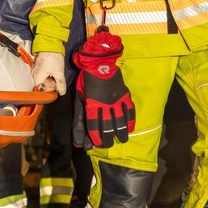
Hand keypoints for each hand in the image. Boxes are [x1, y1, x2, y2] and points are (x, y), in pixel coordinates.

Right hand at [31, 51, 65, 95]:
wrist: (51, 45)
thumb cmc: (53, 57)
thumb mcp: (59, 72)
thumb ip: (60, 84)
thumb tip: (61, 92)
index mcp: (37, 78)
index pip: (40, 90)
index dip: (47, 91)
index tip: (54, 89)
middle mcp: (34, 75)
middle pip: (41, 85)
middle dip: (49, 85)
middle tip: (56, 80)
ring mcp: (36, 70)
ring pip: (42, 80)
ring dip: (49, 80)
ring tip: (55, 75)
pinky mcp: (38, 66)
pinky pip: (42, 74)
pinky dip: (48, 75)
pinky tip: (53, 72)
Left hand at [72, 29, 134, 148]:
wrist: (99, 63)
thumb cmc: (86, 82)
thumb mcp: (79, 99)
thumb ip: (79, 119)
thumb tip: (77, 140)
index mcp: (91, 104)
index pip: (94, 126)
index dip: (94, 137)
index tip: (95, 144)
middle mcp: (105, 104)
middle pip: (108, 127)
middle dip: (107, 139)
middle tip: (107, 144)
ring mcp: (116, 100)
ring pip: (120, 122)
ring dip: (121, 133)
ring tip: (121, 140)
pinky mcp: (125, 95)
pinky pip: (130, 111)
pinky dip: (130, 121)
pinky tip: (129, 129)